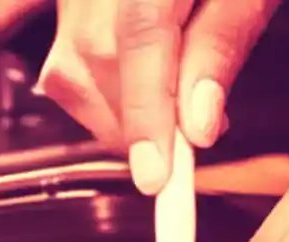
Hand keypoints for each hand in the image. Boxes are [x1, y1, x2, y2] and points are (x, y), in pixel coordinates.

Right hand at [38, 0, 279, 193]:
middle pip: (95, 58)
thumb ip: (222, 42)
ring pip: (71, 66)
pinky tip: (137, 95)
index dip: (145, 114)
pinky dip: (100, 88)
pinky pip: (66, 53)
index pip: (138, 38)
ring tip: (170, 114)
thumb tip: (196, 124)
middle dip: (138, 120)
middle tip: (189, 145)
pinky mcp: (71, 1)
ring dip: (118, 111)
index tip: (157, 177)